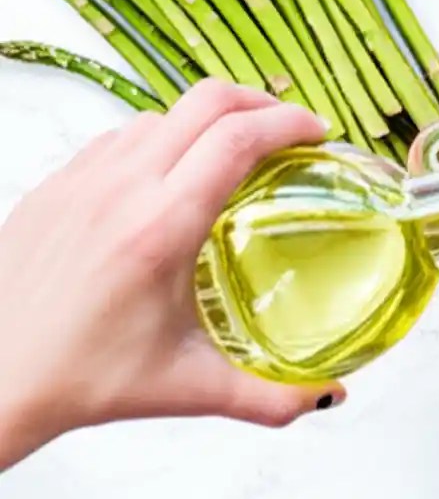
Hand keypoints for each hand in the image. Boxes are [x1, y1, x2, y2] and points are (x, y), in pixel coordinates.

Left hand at [0, 81, 345, 469]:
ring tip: (231, 152)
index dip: (289, 123)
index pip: (238, 139)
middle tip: (288, 129)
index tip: (318, 134)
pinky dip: (157, 140)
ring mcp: (80, 181)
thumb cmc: (80, 380)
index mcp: (160, 227)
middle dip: (258, 103)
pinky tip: (166, 176)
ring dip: (206, 120)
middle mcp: (120, 190)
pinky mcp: (51, 187)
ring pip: (159, 115)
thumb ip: (270, 396)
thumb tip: (328, 396)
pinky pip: (115, 138)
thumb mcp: (190, 388)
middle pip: (204, 102)